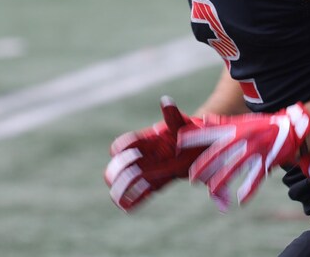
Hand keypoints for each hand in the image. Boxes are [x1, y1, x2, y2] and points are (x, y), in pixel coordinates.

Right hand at [104, 96, 204, 211]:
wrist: (199, 143)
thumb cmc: (187, 129)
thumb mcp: (181, 122)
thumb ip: (172, 116)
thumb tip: (166, 101)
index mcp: (148, 139)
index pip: (130, 141)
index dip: (122, 145)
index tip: (116, 151)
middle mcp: (146, 154)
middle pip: (125, 162)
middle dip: (117, 170)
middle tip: (110, 178)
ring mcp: (151, 168)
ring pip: (131, 178)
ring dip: (122, 187)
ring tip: (115, 197)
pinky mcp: (158, 180)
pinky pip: (144, 191)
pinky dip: (134, 199)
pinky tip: (125, 207)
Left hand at [178, 103, 309, 210]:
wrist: (292, 128)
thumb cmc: (264, 125)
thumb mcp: (243, 121)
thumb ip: (223, 123)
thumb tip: (204, 119)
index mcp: (236, 128)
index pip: (211, 132)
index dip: (194, 137)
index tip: (179, 142)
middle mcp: (244, 138)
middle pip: (220, 154)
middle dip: (204, 166)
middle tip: (191, 178)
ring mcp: (255, 150)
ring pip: (235, 167)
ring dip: (223, 180)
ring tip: (211, 191)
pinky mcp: (267, 161)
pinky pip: (256, 178)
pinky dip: (249, 189)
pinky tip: (240, 200)